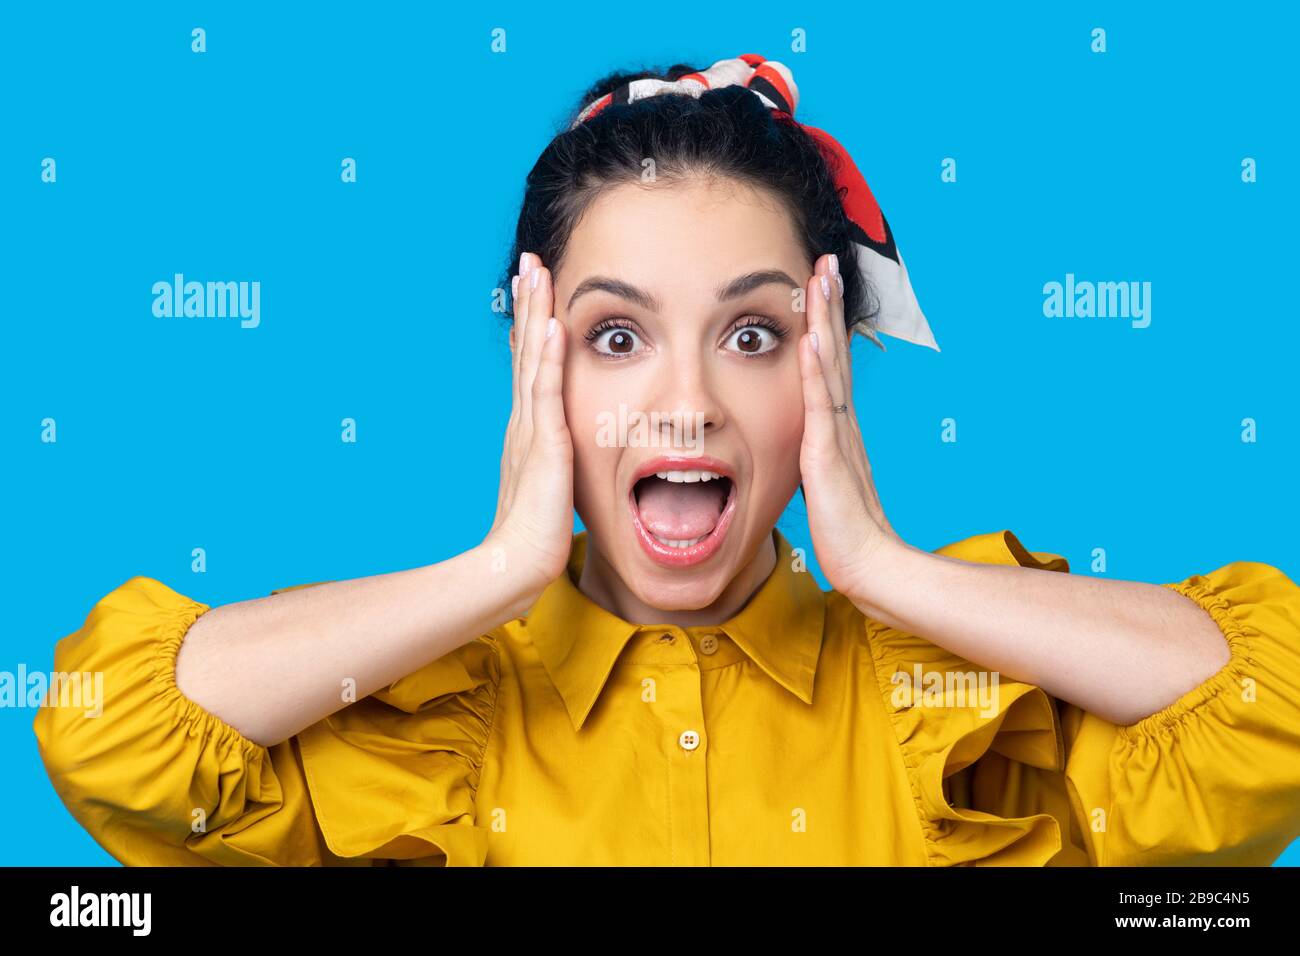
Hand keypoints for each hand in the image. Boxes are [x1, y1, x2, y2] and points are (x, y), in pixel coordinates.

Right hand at [485, 251, 574, 597]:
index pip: (529, 366)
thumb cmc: (533, 535)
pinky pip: (547, 392)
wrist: (517, 564)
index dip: (530, 326)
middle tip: (529, 263)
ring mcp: (531, 429)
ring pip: (533, 359)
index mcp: (526, 429)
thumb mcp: (546, 486)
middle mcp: (523, 420)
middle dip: (529, 305)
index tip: (532, 290)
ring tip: (537, 274)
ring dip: (536, 315)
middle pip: (526, 350)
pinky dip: (549, 357)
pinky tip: (552, 325)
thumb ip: (552, 462)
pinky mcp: (544, 444)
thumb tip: (561, 453)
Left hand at [797, 253, 906, 607]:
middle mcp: (843, 423)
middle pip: (837, 352)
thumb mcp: (829, 483)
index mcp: (841, 429)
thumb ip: (822, 459)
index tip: (823, 288)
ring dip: (825, 320)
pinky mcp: (828, 453)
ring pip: (831, 366)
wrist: (868, 565)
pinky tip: (812, 337)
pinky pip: (821, 403)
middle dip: (830, 305)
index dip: (829, 325)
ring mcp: (838, 435)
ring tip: (821, 277)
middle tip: (826, 260)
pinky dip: (817, 369)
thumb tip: (811, 450)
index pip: (833, 366)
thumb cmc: (848, 532)